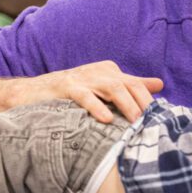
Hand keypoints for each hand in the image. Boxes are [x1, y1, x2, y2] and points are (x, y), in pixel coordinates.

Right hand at [15, 60, 163, 123]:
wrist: (32, 93)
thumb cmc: (71, 93)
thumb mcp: (103, 88)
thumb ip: (131, 86)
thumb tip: (159, 84)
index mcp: (109, 71)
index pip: (136, 84)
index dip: (149, 100)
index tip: (159, 118)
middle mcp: (98, 72)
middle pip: (128, 84)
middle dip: (142, 102)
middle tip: (151, 121)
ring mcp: (82, 78)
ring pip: (111, 87)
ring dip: (126, 104)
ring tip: (135, 121)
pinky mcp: (66, 87)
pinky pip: (85, 95)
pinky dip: (96, 106)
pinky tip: (106, 119)